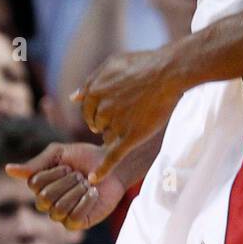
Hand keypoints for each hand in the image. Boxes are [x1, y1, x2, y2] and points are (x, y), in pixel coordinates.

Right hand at [5, 141, 125, 230]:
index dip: (54, 173)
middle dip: (66, 182)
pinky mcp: (79, 222)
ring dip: (76, 192)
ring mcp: (62, 215)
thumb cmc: (86, 157)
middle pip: (45, 199)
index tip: (68, 165)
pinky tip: (94, 193)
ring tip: (88, 184)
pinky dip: (86, 203)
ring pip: (58, 210)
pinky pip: (74, 218)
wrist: (114, 165)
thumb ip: (36, 164)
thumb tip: (8, 169)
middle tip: (80, 175)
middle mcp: (48, 203)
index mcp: (40, 186)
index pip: (34, 185)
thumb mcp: (60, 153)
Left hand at [73, 45, 183, 182]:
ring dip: (116, 133)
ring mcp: (116, 123)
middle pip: (97, 124)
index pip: (88, 109)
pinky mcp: (130, 136)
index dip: (100, 109)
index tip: (114, 107)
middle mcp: (101, 108)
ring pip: (107, 136)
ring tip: (138, 120)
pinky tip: (95, 179)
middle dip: (107, 121)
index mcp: (95, 91)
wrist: (169, 72)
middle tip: (129, 112)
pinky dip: (103, 169)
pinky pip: (113, 156)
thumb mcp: (113, 64)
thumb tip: (73, 97)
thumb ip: (91, 81)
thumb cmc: (144, 64)